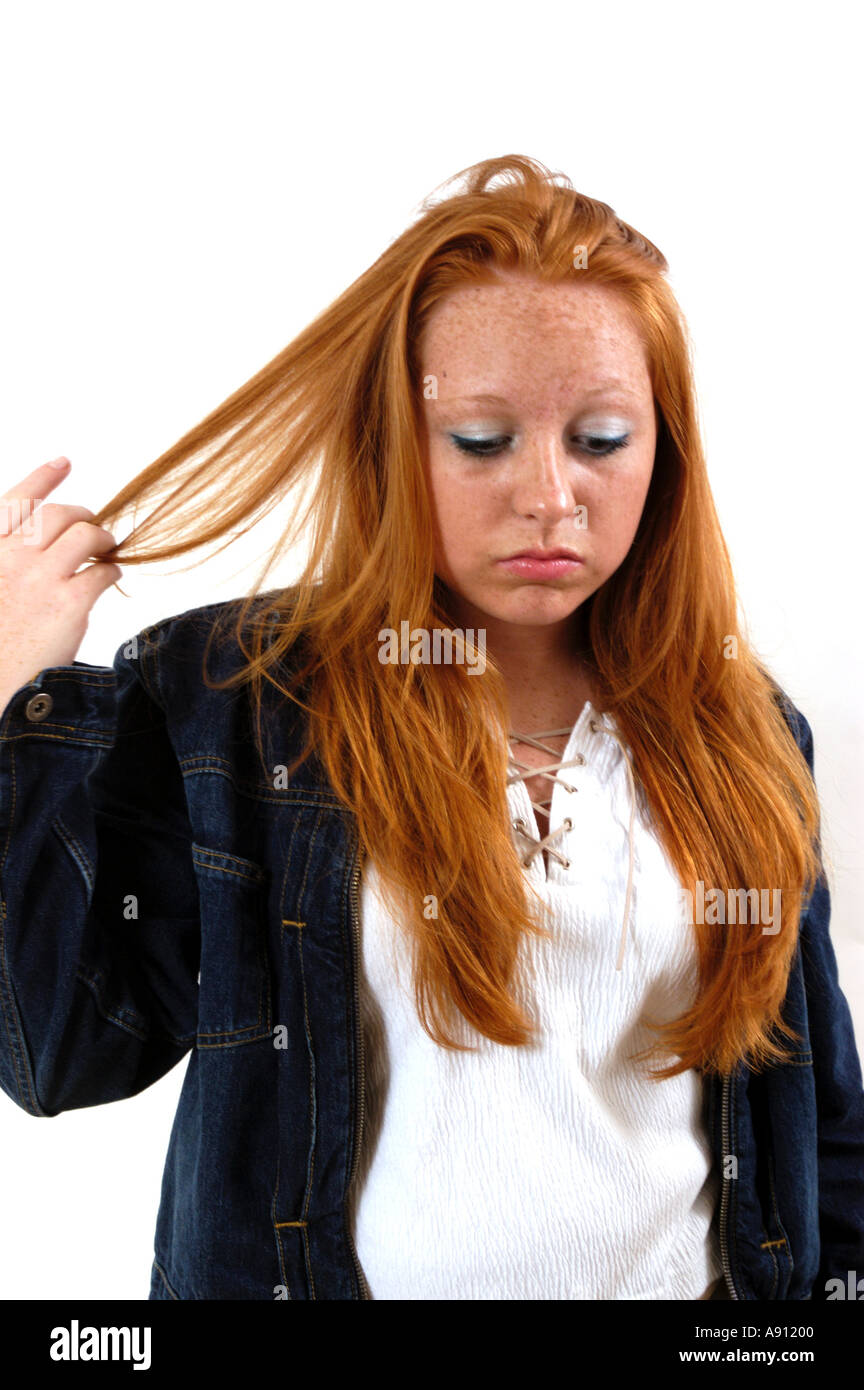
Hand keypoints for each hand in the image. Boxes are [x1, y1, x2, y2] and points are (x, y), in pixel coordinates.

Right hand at [0, 458, 121, 705]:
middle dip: (84, 515)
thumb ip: (11, 559)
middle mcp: (11, 558)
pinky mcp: (68, 603)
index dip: (42, 478)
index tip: (63, 461)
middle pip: (60, 514)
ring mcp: (40, 578)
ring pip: (86, 535)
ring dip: (103, 539)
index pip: (17, 502)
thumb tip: (47, 545)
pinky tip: (109, 577)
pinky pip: (102, 571)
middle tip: (95, 530)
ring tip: (107, 551)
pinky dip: (111, 571)